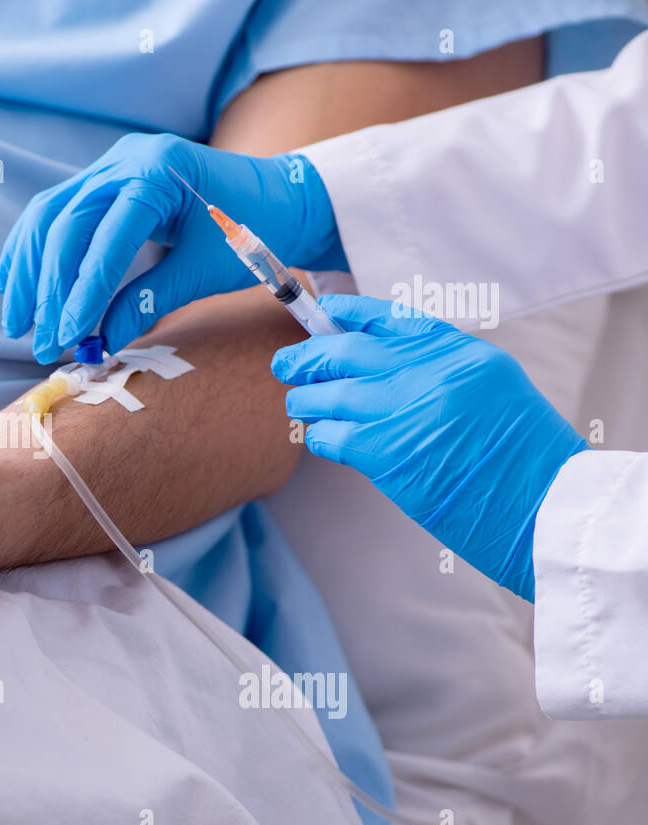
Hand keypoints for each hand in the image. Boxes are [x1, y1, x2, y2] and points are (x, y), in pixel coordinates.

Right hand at [0, 132, 343, 362]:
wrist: (280, 196)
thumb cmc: (255, 230)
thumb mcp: (205, 271)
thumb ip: (149, 301)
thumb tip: (99, 343)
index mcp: (159, 172)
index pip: (105, 237)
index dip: (83, 292)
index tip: (69, 337)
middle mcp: (127, 159)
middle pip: (65, 225)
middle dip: (48, 290)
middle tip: (40, 342)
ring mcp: (111, 164)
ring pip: (48, 217)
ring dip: (29, 273)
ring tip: (18, 323)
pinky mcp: (104, 178)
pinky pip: (55, 211)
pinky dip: (32, 250)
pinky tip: (14, 283)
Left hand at [271, 295, 587, 600]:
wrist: (546, 506)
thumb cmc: (524, 460)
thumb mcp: (494, 392)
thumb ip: (441, 373)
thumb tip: (382, 370)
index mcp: (458, 353)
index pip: (391, 318)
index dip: (349, 313)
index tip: (323, 311)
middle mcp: (428, 372)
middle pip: (347, 350)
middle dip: (308, 355)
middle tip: (285, 363)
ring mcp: (404, 408)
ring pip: (329, 392)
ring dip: (305, 398)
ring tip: (297, 403)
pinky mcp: (385, 451)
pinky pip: (330, 434)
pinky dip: (319, 435)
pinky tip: (322, 439)